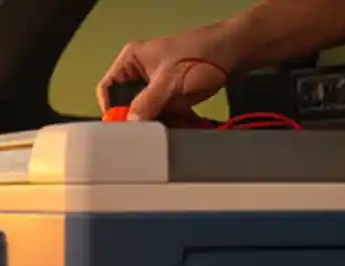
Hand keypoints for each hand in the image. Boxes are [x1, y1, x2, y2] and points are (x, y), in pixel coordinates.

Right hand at [96, 23, 240, 123]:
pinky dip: (176, 123)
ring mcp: (158, 86)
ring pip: (150, 115)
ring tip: (177, 128)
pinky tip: (188, 125)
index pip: (108, 90)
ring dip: (163, 125)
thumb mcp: (170, 81)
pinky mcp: (173, 96)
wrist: (236, 51)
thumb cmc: (202, 53)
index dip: (112, 110)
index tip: (123, 127)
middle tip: (150, 133)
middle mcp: (141, 73)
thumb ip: (148, 104)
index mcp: (131, 61)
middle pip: (129, 106)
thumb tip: (131, 125)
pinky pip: (167, 116)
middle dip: (143, 121)